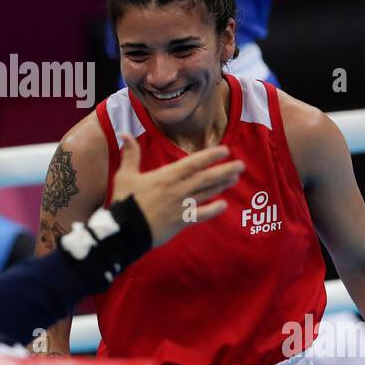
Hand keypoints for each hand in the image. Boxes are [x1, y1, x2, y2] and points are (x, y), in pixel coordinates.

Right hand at [111, 132, 242, 245]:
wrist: (125, 231)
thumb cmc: (124, 201)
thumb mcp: (125, 175)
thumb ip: (130, 154)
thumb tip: (124, 134)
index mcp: (166, 176)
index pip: (194, 163)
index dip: (211, 156)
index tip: (226, 150)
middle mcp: (178, 190)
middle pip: (206, 178)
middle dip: (225, 170)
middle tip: (241, 165)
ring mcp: (181, 206)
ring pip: (206, 193)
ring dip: (222, 185)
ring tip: (235, 178)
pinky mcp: (181, 221)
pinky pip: (202, 214)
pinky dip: (213, 210)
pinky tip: (224, 205)